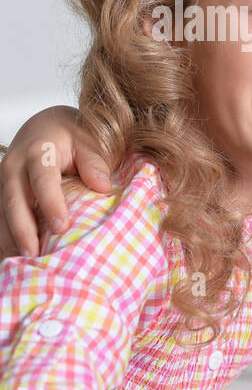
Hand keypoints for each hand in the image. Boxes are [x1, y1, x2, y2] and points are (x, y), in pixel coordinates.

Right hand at [0, 105, 110, 256]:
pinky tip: (13, 258)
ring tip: (20, 265)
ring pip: (1, 212)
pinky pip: (0, 216)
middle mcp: (14, 166)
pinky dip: (5, 236)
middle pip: (14, 200)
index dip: (50, 203)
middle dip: (22, 229)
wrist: (46, 124)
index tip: (62, 227)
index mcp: (38, 151)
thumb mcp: (89, 138)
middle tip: (33, 255)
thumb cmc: (72, 133)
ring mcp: (5, 181)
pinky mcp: (3, 192)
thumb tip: (103, 186)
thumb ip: (95, 160)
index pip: (43, 180)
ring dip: (8, 238)